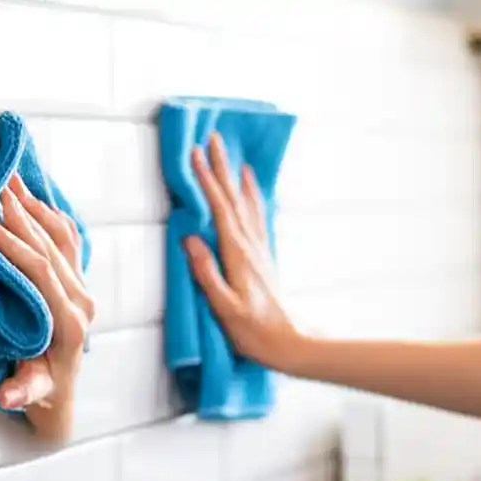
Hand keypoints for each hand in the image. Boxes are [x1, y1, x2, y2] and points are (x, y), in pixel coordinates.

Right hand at [0, 173, 94, 441]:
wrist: (60, 394)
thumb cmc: (38, 392)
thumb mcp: (29, 393)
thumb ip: (22, 391)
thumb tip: (9, 397)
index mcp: (70, 324)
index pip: (40, 272)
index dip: (12, 245)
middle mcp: (83, 302)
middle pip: (50, 247)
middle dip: (18, 215)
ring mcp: (84, 289)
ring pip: (61, 237)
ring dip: (34, 206)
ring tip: (8, 178)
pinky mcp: (80, 281)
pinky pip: (68, 239)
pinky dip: (48, 213)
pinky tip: (28, 193)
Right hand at [183, 132, 302, 369]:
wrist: (290, 341)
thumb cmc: (254, 330)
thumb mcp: (223, 306)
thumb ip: (206, 272)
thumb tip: (190, 239)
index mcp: (237, 254)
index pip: (219, 209)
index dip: (206, 181)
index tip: (195, 155)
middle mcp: (251, 245)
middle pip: (233, 198)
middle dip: (220, 168)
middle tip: (211, 139)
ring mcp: (259, 248)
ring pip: (245, 203)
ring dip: (235, 176)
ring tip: (228, 154)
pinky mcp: (264, 255)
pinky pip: (256, 214)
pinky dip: (252, 195)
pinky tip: (250, 185)